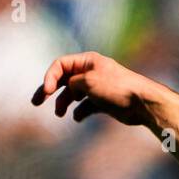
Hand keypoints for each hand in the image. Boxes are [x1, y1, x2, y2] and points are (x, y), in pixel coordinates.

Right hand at [31, 52, 156, 126]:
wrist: (142, 103)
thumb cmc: (117, 88)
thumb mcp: (88, 81)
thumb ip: (71, 81)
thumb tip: (68, 87)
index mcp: (89, 61)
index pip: (60, 64)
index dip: (50, 77)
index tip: (46, 91)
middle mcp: (92, 72)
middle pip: (64, 80)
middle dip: (49, 90)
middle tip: (36, 102)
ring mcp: (97, 88)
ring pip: (72, 94)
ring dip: (63, 103)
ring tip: (60, 113)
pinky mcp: (103, 102)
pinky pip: (85, 106)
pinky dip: (79, 112)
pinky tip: (78, 117)